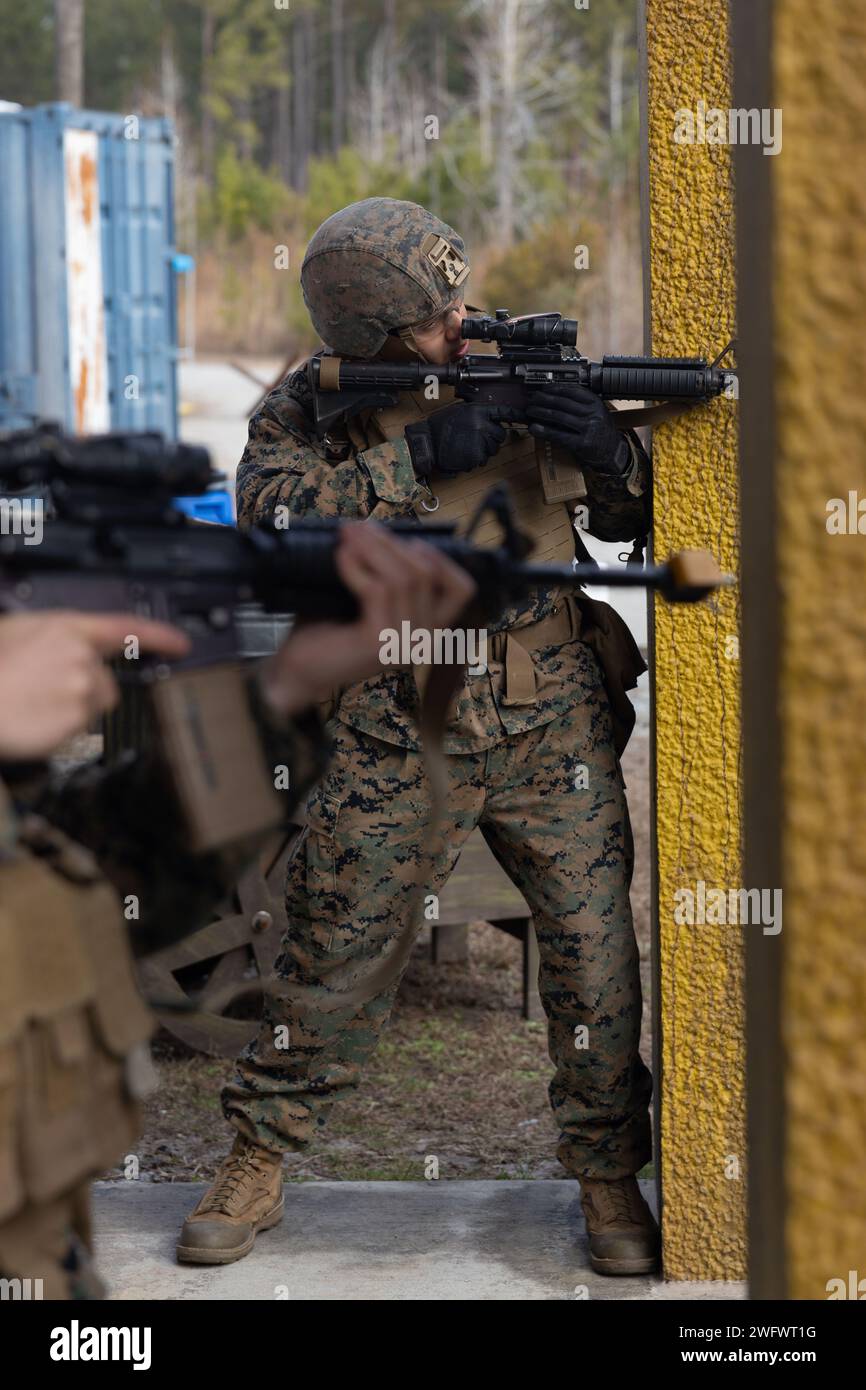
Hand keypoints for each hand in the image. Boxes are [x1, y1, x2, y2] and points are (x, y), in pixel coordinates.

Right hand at [0, 611, 190, 759]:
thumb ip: (51, 636)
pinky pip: (79, 732)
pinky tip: (35, 721)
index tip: (180, 645)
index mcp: (67, 628)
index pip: (126, 628)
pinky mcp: (76, 721)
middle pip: (106, 681)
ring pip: (93, 707)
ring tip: (36, 705)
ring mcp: (82, 690)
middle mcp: (82, 657)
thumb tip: (70, 646)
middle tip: (45, 691)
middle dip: (84, 689)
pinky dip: (61, 731)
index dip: (158, 636)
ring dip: (73, 710)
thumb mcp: (14, 631)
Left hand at [259, 522, 476, 716]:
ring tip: (348, 534)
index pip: (462, 589)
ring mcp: (405, 645)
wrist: (299, 670)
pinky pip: (376, 590)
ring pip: (402, 578)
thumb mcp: (368, 599)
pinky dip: (357, 567)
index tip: (411, 540)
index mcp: (429, 629)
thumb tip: (383, 530)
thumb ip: (386, 573)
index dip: (442, 559)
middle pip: (425, 573)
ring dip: (373, 549)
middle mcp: (425, 640)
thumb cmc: (331, 630)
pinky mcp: (380, 643)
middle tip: (360, 527)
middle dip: (392, 543)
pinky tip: (341, 555)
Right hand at [405, 402, 519, 477]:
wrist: (427, 443)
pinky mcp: (476, 456)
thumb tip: (493, 418)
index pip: (503, 411)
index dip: (516, 415)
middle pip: (500, 435)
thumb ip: (477, 414)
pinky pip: (483, 460)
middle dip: (492, 438)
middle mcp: (481, 425)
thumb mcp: (459, 412)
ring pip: (493, 449)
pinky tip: (462, 453)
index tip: (526, 417)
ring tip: (465, 446)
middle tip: (474, 438)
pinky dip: (474, 459)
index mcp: (477, 411)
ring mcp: (479, 441)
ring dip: (483, 450)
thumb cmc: (439, 427)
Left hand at [525, 385, 630, 474]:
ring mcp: (588, 429)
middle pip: (563, 402)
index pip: (572, 391)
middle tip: (532, 398)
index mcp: (596, 403)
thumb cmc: (601, 431)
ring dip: (541, 412)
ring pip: (559, 416)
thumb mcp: (596, 412)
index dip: (555, 388)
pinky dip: (544, 431)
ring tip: (530, 410)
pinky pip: (559, 435)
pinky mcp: (582, 444)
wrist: (613, 452)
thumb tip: (553, 397)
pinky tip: (534, 428)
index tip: (543, 388)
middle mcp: (593, 414)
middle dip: (544, 399)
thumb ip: (580, 404)